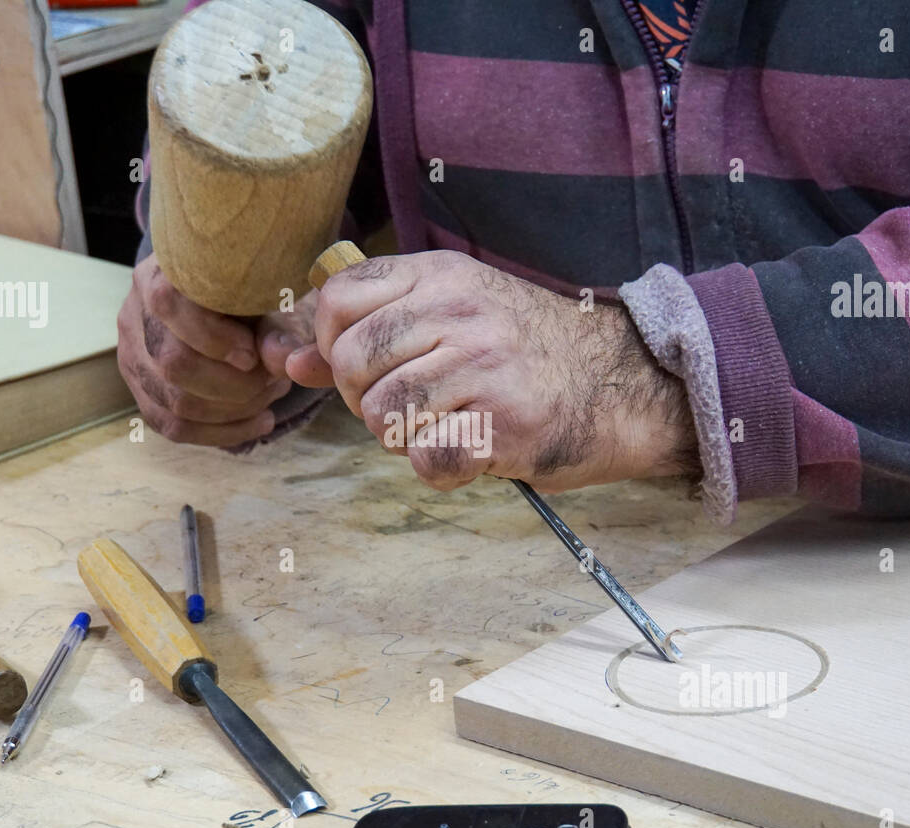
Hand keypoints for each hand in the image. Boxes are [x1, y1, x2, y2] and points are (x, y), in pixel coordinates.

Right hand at [116, 253, 315, 444]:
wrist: (231, 304)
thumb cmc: (249, 296)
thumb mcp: (268, 301)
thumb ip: (277, 329)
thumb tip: (283, 361)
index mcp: (160, 273)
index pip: (167, 304)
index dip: (213, 337)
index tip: (252, 354)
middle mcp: (135, 313)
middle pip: (171, 363)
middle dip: (233, 384)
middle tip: (273, 380)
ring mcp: (133, 355)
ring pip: (174, 402)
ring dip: (235, 410)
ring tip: (273, 393)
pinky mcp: (142, 390)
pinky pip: (174, 426)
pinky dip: (224, 432)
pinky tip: (260, 422)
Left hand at [287, 250, 696, 491]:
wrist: (620, 384)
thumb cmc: (525, 351)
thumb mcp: (450, 316)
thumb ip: (367, 331)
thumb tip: (289, 362)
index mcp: (440, 276)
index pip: (337, 300)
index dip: (333, 344)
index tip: (367, 366)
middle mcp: (459, 312)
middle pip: (350, 363)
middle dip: (361, 399)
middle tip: (404, 407)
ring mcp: (483, 367)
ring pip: (381, 416)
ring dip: (399, 437)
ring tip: (439, 426)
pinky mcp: (505, 423)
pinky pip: (426, 460)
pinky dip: (437, 469)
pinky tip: (466, 452)